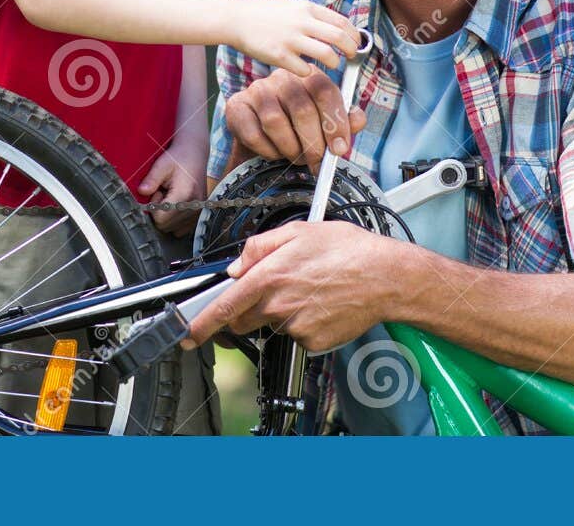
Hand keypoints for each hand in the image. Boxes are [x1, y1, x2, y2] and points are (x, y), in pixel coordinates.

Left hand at [138, 136, 205, 236]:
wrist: (195, 154)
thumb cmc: (179, 158)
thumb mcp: (161, 164)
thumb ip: (151, 179)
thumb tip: (141, 192)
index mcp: (185, 194)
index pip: (161, 218)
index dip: (154, 207)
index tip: (156, 193)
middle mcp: (194, 206)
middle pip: (165, 225)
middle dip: (159, 212)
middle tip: (162, 193)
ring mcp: (198, 211)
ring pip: (173, 229)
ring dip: (167, 216)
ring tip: (170, 197)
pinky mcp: (199, 214)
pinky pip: (181, 229)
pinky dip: (175, 219)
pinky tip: (175, 203)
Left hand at [181, 221, 405, 350]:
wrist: (385, 276)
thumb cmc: (348, 250)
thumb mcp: (299, 231)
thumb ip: (260, 246)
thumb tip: (237, 264)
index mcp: (269, 276)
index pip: (224, 307)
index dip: (200, 324)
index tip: (187, 333)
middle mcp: (278, 305)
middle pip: (243, 319)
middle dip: (247, 309)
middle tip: (275, 289)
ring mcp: (295, 327)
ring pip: (272, 326)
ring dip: (280, 313)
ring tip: (309, 290)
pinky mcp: (312, 342)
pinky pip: (296, 336)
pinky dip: (303, 323)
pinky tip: (321, 304)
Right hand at [223, 66, 366, 172]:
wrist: (259, 135)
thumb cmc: (297, 127)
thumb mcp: (324, 123)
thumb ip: (343, 121)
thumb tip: (358, 119)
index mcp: (309, 76)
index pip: (325, 91)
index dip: (335, 122)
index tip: (339, 149)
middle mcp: (282, 78)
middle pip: (302, 109)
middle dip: (313, 144)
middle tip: (316, 162)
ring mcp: (257, 90)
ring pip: (275, 122)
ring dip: (289, 148)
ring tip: (294, 155)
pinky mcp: (237, 107)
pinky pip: (254, 134)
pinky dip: (268, 151)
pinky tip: (274, 152)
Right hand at [230, 0, 357, 78]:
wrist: (237, 19)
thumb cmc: (266, 15)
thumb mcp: (292, 6)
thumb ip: (313, 16)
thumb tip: (337, 29)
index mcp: (307, 8)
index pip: (341, 21)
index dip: (354, 35)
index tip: (356, 43)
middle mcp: (301, 22)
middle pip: (339, 37)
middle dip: (351, 49)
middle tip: (351, 56)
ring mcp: (290, 39)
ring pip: (327, 54)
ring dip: (335, 62)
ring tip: (332, 64)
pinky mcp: (279, 56)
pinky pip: (305, 69)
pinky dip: (309, 71)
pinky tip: (304, 69)